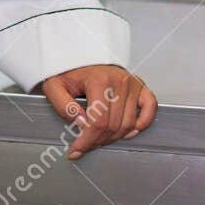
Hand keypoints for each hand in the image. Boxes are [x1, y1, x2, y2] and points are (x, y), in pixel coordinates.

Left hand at [41, 64, 156, 159]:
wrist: (79, 54)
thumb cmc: (68, 70)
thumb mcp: (55, 86)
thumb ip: (63, 105)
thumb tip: (81, 123)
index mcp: (99, 80)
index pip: (98, 122)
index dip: (87, 140)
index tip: (76, 150)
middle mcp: (120, 81)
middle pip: (113, 126)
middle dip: (97, 141)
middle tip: (85, 144)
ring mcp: (133, 83)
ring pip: (129, 123)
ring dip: (115, 137)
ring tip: (99, 138)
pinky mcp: (140, 86)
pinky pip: (150, 108)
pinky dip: (142, 124)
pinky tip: (128, 131)